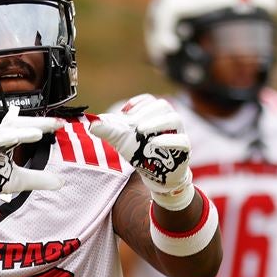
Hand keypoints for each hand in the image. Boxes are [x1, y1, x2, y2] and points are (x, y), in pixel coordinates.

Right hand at [0, 106, 63, 217]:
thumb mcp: (17, 181)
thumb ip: (37, 178)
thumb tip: (60, 181)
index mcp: (5, 141)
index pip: (26, 129)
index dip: (43, 125)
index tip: (60, 124)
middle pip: (18, 125)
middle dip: (37, 123)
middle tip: (56, 124)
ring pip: (5, 131)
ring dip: (22, 130)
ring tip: (40, 132)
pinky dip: (1, 138)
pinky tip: (14, 137)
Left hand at [89, 94, 193, 209]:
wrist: (156, 176)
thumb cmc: (142, 153)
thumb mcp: (122, 141)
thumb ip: (109, 131)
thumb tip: (92, 123)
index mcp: (155, 115)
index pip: (150, 100)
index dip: (139, 102)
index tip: (125, 112)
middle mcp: (169, 121)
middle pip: (163, 106)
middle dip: (145, 113)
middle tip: (131, 124)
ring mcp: (178, 134)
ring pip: (174, 119)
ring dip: (156, 123)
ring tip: (140, 130)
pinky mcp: (184, 151)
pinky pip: (182, 141)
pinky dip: (167, 140)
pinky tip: (153, 144)